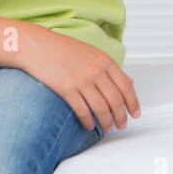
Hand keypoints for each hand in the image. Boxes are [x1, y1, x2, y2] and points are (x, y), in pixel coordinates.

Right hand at [15, 22, 140, 132]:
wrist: (37, 46)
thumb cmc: (63, 48)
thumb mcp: (91, 53)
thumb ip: (109, 68)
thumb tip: (128, 82)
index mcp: (105, 61)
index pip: (126, 87)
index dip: (133, 103)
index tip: (135, 114)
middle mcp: (96, 71)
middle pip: (116, 100)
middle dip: (121, 116)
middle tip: (121, 126)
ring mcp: (82, 81)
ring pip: (101, 109)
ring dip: (106, 122)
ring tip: (107, 127)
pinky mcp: (67, 90)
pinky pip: (83, 111)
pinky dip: (88, 121)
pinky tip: (89, 126)